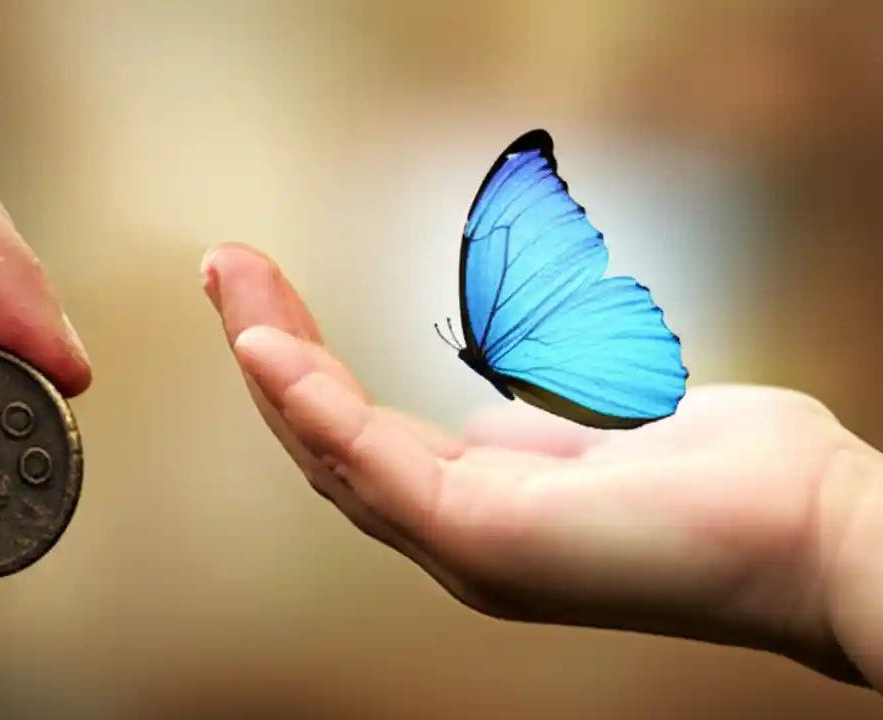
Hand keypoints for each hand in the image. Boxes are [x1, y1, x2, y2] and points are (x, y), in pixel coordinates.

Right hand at [202, 241, 882, 688]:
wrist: (818, 532)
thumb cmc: (734, 482)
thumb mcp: (602, 438)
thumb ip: (529, 435)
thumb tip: (482, 420)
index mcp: (485, 512)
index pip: (367, 437)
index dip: (308, 371)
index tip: (269, 299)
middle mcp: (459, 537)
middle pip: (332, 442)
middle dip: (271, 353)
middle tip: (225, 274)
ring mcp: (464, 546)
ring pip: (334, 451)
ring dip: (274, 363)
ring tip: (229, 287)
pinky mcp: (482, 538)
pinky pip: (372, 462)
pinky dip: (311, 402)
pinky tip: (268, 348)